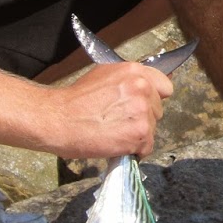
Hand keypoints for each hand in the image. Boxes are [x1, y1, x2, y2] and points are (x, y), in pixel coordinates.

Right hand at [49, 61, 172, 159]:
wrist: (58, 119)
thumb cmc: (75, 100)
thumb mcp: (103, 75)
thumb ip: (128, 80)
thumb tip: (145, 87)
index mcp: (135, 72)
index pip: (164, 86)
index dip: (153, 98)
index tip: (142, 105)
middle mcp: (143, 89)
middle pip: (158, 110)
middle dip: (143, 117)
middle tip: (119, 121)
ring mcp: (143, 112)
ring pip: (153, 129)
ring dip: (137, 134)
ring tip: (114, 133)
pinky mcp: (140, 134)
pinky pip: (147, 147)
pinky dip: (134, 150)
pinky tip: (116, 144)